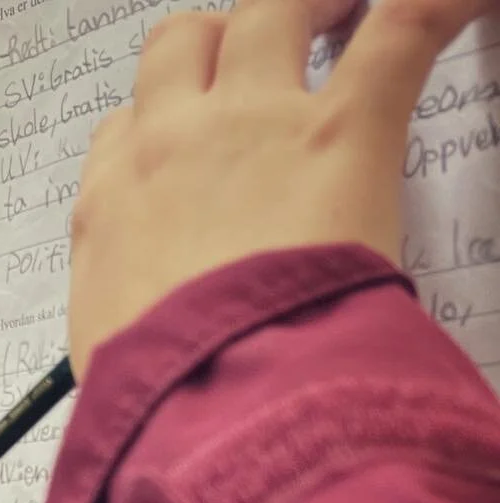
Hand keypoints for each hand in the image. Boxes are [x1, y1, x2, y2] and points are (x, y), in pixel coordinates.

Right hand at [68, 0, 482, 376]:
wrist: (206, 402)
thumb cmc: (149, 395)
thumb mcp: (100, 355)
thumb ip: (116, 316)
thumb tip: (133, 339)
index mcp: (110, 206)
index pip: (124, 130)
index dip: (158, 124)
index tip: (185, 142)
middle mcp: (172, 144)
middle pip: (183, 44)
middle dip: (222, 42)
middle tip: (264, 63)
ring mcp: (256, 124)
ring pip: (273, 10)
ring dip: (311, 5)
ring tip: (346, 13)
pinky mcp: (346, 127)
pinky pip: (403, 24)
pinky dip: (439, 5)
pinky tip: (466, 4)